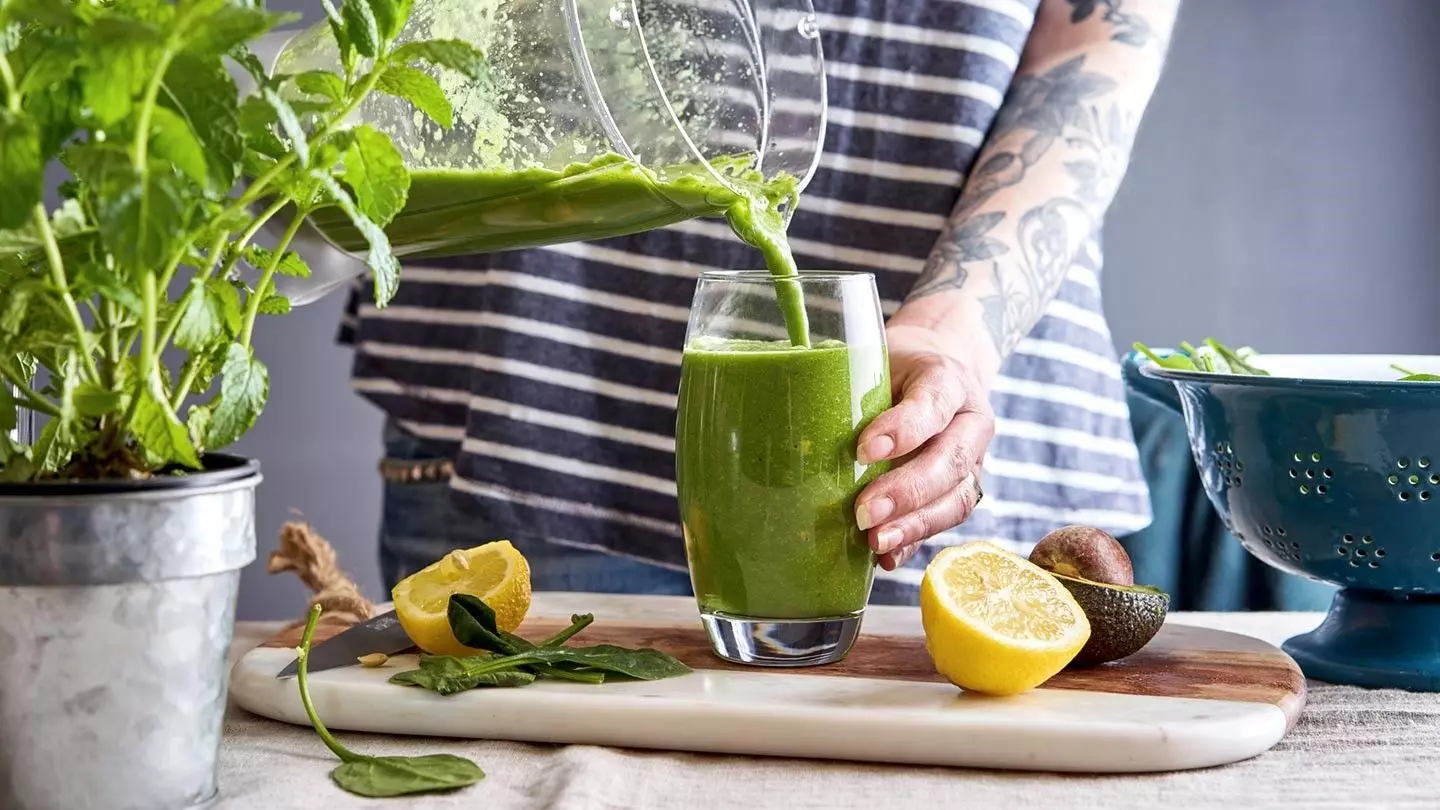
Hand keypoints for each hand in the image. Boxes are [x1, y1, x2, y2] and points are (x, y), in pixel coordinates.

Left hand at [854, 325, 994, 570]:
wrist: (936, 375)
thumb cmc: (895, 370)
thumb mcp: (876, 365)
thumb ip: (857, 398)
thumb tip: (807, 447)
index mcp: (950, 381)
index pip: (933, 404)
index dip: (903, 429)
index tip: (862, 451)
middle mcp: (971, 423)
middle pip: (949, 462)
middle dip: (906, 492)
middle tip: (864, 512)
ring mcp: (974, 461)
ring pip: (957, 499)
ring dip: (914, 525)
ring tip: (876, 541)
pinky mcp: (964, 491)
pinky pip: (945, 521)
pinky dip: (915, 542)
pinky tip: (888, 558)